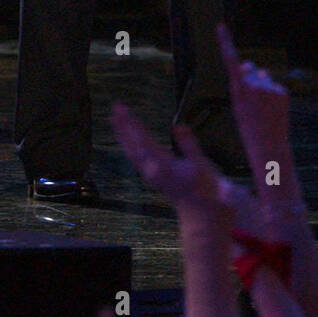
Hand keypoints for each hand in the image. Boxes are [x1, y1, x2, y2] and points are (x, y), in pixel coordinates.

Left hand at [111, 101, 225, 212]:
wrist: (200, 210)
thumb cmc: (204, 186)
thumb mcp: (202, 164)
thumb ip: (189, 145)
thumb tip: (178, 126)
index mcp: (163, 167)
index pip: (144, 142)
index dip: (133, 125)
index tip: (124, 110)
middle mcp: (151, 171)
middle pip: (133, 145)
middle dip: (124, 126)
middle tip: (115, 106)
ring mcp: (148, 174)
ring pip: (130, 151)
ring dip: (122, 133)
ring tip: (113, 116)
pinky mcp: (149, 174)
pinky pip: (134, 156)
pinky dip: (127, 142)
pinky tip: (124, 134)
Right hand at [218, 23, 290, 178]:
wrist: (268, 146)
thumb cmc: (249, 127)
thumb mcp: (238, 104)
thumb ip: (242, 82)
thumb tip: (249, 64)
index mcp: (238, 88)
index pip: (230, 59)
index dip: (225, 41)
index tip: (221, 26)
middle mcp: (253, 84)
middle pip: (251, 69)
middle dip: (251, 76)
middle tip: (252, 99)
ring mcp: (269, 87)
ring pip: (264, 78)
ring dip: (263, 87)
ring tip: (263, 109)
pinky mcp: (283, 92)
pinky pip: (276, 87)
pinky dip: (275, 96)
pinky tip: (273, 111)